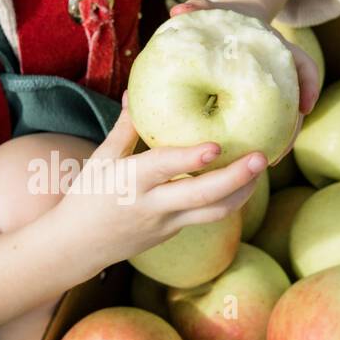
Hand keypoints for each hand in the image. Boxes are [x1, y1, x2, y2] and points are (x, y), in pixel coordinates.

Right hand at [53, 92, 266, 268]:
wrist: (77, 246)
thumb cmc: (86, 196)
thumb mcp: (101, 159)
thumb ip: (125, 128)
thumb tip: (135, 92)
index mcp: (130, 182)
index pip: (164, 169)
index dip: (191, 159)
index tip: (216, 146)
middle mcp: (152, 205)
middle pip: (202, 196)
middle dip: (236, 177)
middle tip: (261, 158)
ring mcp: (166, 223)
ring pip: (214, 212)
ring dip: (242, 192)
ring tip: (260, 170)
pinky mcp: (174, 232)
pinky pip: (207, 216)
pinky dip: (228, 199)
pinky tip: (242, 182)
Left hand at [168, 0, 321, 152]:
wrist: (232, 23)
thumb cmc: (220, 18)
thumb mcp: (211, 10)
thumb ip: (198, 9)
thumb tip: (179, 10)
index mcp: (276, 50)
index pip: (303, 66)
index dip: (308, 84)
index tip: (307, 106)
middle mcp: (280, 75)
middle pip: (296, 104)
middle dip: (290, 130)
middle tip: (278, 154)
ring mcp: (271, 93)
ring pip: (283, 122)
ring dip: (276, 145)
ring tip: (263, 167)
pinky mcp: (258, 106)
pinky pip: (264, 128)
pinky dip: (257, 144)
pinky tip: (240, 166)